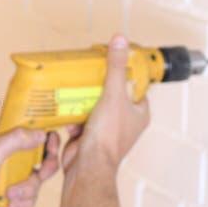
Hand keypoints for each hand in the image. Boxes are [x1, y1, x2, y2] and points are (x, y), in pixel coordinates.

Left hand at [0, 125, 61, 206]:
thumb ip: (15, 140)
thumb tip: (41, 134)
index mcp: (2, 137)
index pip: (31, 128)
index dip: (45, 136)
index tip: (50, 148)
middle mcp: (10, 153)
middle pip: (43, 155)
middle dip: (44, 168)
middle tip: (41, 174)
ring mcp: (14, 173)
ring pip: (38, 179)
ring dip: (26, 190)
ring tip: (9, 195)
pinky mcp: (17, 191)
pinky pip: (33, 195)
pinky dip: (23, 202)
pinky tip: (8, 205)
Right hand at [61, 34, 150, 173]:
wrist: (87, 165)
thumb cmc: (107, 137)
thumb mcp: (113, 95)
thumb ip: (115, 68)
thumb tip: (120, 41)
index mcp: (138, 113)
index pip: (134, 87)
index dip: (124, 74)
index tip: (112, 63)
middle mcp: (124, 122)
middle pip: (111, 95)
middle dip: (97, 87)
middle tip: (88, 76)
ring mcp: (106, 130)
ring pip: (93, 107)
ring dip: (83, 101)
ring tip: (76, 92)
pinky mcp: (88, 136)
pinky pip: (79, 119)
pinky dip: (73, 116)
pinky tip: (69, 113)